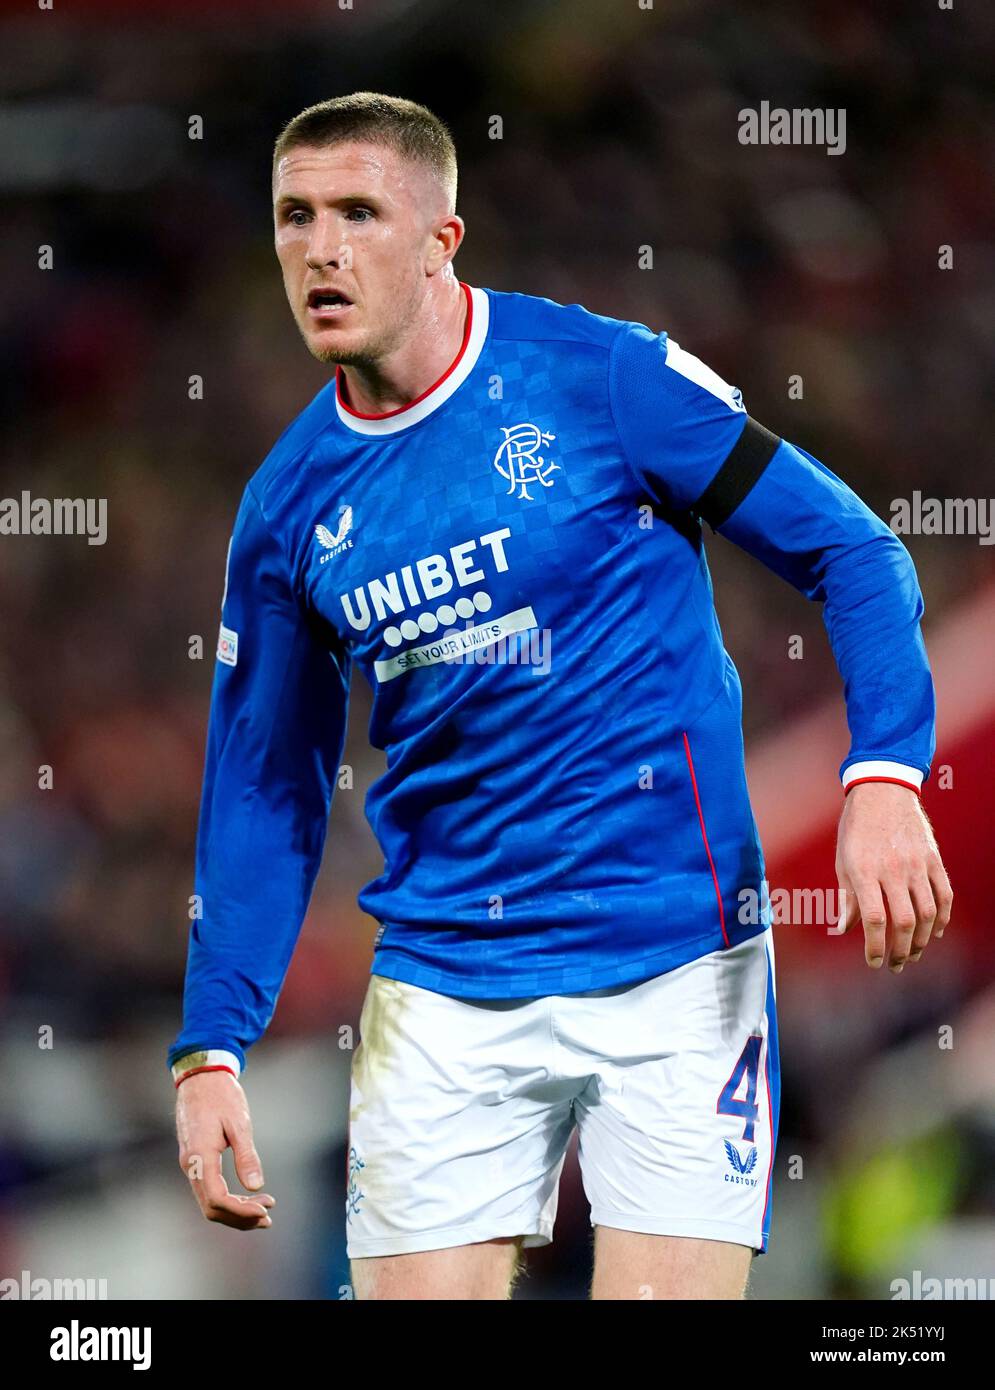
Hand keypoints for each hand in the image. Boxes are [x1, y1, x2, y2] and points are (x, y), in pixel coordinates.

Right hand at [175, 1070, 274, 1229]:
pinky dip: (228, 1199)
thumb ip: (246, 1155)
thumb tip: (255, 1186)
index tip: (265, 1210)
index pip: (217, 1198)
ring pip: (209, 1201)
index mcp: (200, 1156)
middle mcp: (190, 1165)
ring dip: (235, 1211)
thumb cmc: (221, 1095)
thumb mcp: (239, 1122)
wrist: (200, 1076)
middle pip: (211, 1207)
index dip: (241, 1211)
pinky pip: (209, 1189)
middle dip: (239, 1217)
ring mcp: (190, 1164)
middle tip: (268, 1217)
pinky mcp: (195, 1160)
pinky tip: (248, 1197)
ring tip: (263, 1212)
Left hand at [836, 782, 952, 971]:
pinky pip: (944, 895)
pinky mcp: (933, 860)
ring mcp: (917, 865)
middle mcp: (893, 870)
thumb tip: (843, 929)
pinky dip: (942, 918)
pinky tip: (933, 932)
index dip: (875, 946)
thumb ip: (847, 897)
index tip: (874, 962)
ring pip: (927, 913)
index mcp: (865, 871)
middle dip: (900, 950)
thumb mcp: (843, 861)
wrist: (882, 792)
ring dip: (921, 940)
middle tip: (896, 964)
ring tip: (912, 953)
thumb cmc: (856, 829)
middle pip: (903, 922)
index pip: (873, 919)